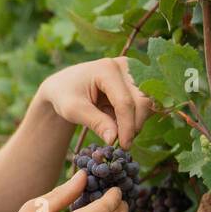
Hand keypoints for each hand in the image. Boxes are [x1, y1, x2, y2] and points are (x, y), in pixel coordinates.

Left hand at [39, 57, 153, 148]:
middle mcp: (124, 66)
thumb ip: (96, 123)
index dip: (127, 126)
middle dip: (134, 125)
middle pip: (142, 101)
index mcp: (107, 69)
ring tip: (111, 126)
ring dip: (134, 122)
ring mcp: (133, 72)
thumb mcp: (73, 110)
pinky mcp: (137, 81)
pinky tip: (115, 119)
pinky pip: (144, 105)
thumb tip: (114, 139)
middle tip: (120, 143)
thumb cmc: (65, 95)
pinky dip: (132, 118)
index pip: (125, 102)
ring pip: (147, 104)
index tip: (124, 146)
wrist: (64, 86)